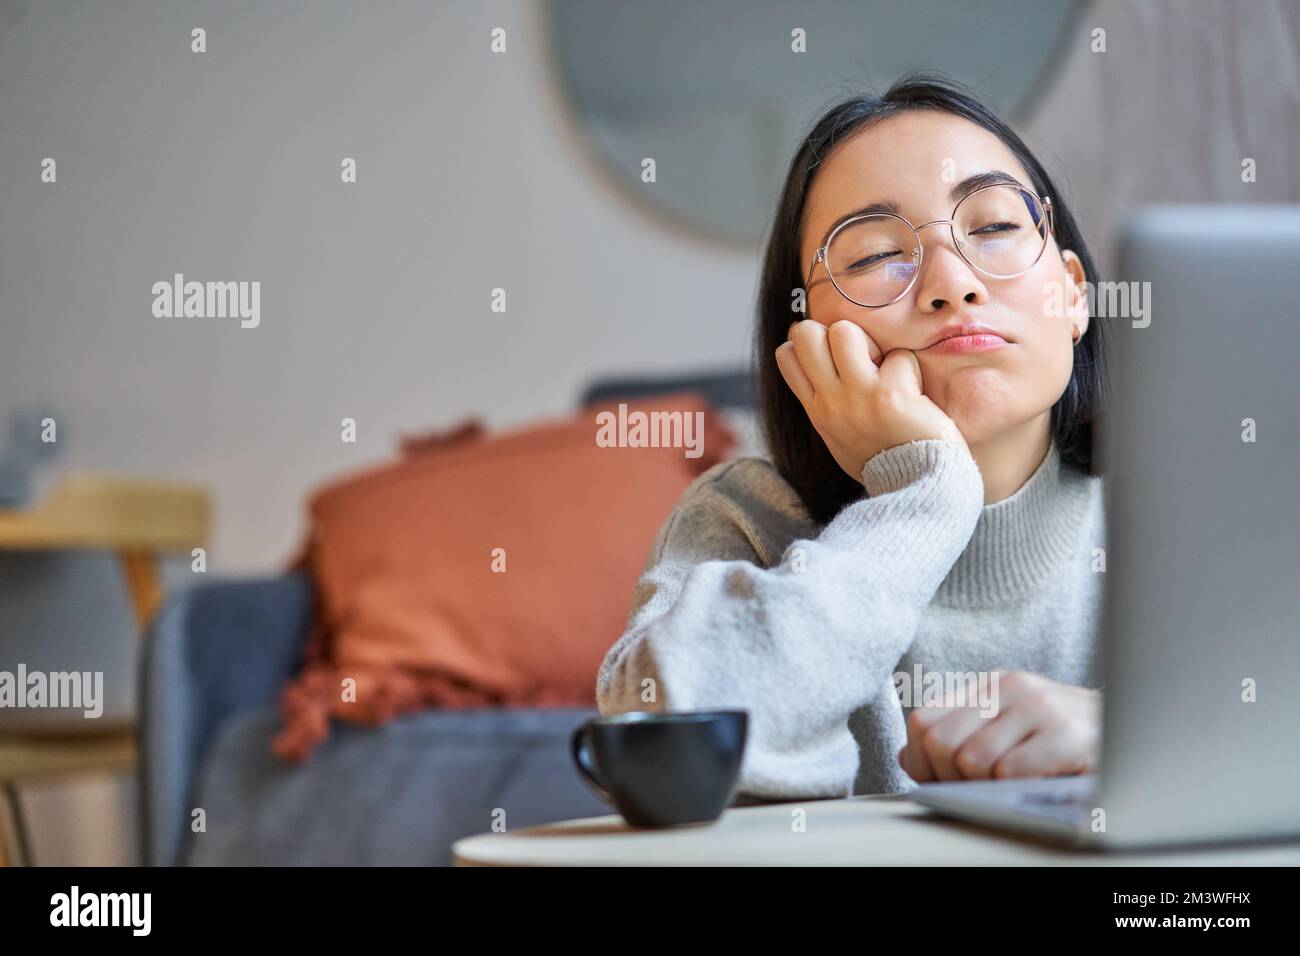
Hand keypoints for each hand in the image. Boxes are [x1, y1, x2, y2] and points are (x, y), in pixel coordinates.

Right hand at [775, 319, 969, 484]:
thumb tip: (821, 375)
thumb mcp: (839, 437)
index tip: (834, 360)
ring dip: (868, 341)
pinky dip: (910, 369)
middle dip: (832, 332)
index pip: (786, 355)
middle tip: (858, 357)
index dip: (809, 344)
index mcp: (817, 410)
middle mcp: (831, 401)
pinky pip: (898, 355)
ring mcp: (858, 396)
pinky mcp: (891, 394)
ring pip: (844, 331)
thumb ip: (828, 406)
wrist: (915, 488)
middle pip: (806, 333)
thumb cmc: (883, 462)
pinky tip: (914, 393)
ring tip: (883, 367)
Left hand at [898, 670, 1101, 781]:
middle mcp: (1009, 688)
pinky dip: (1015, 788)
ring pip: (971, 759)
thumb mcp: (1007, 728)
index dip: (923, 761)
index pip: (923, 720)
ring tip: (1010, 784)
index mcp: (989, 685)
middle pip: (941, 742)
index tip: (941, 782)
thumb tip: (910, 758)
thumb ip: (958, 736)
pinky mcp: (1064, 733)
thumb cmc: (1060, 740)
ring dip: (985, 785)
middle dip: (949, 779)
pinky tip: (1036, 782)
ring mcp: (1038, 707)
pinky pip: (1010, 772)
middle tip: (975, 790)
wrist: (1135, 730)